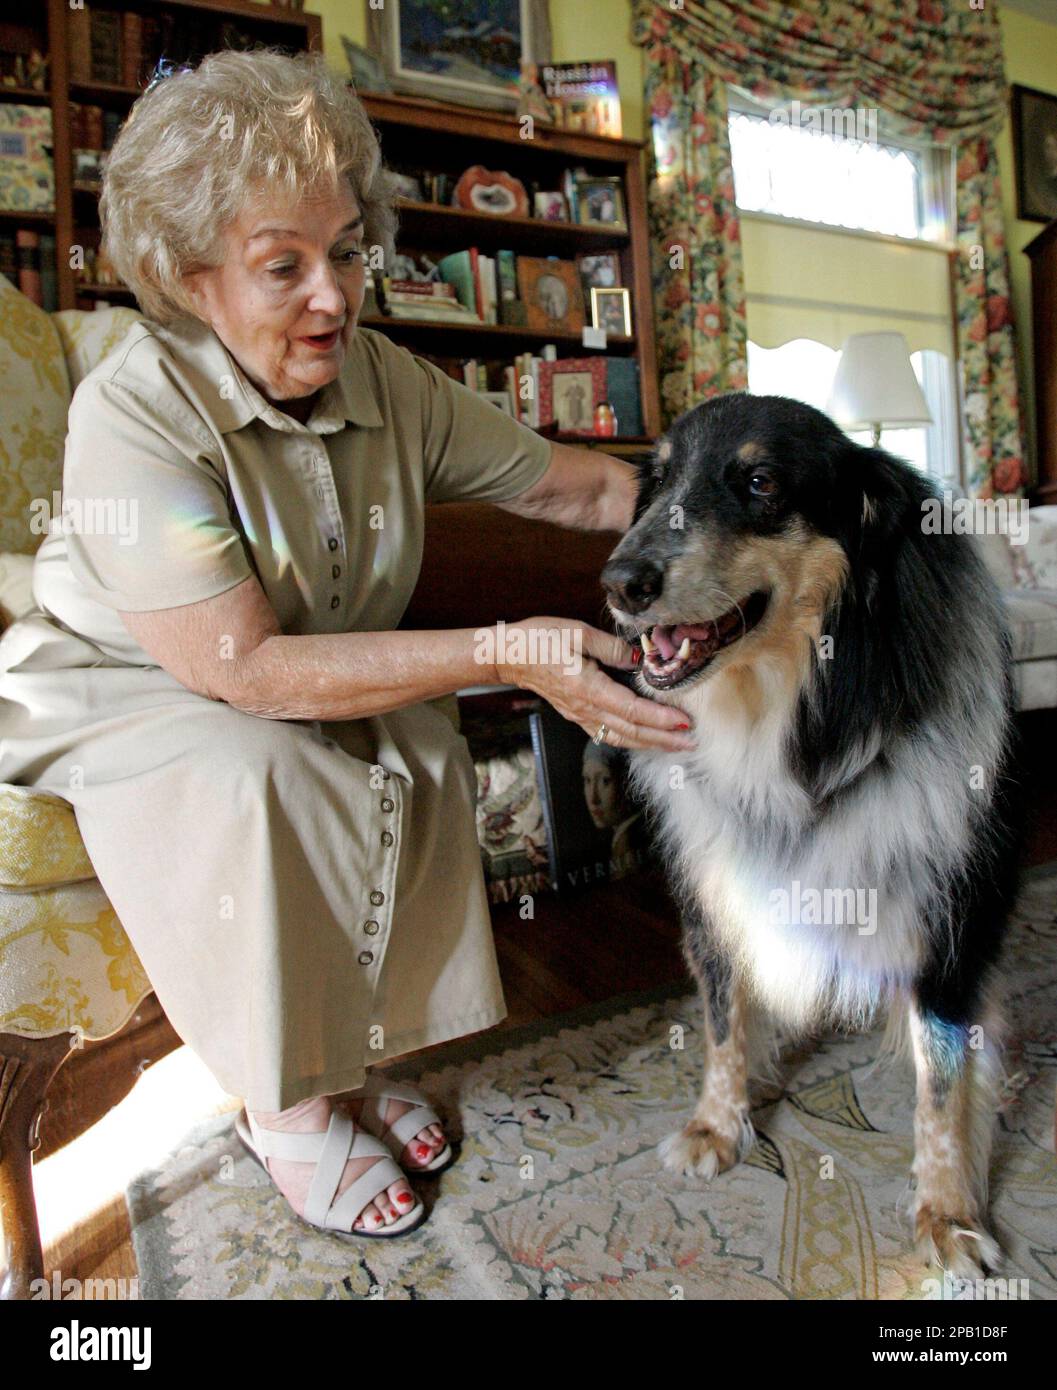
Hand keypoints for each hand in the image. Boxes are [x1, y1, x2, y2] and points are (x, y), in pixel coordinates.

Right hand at [495, 617, 696, 752]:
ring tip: (674, 746)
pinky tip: (643, 739)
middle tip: (690, 744)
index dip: (660, 720)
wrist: (509, 655)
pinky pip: (607, 733)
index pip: (632, 710)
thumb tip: (638, 659)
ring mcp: (579, 715)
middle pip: (631, 731)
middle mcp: (585, 708)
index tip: (683, 722)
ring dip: (649, 744)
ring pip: (620, 737)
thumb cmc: (539, 639)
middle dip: (663, 740)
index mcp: (588, 689)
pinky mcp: (576, 714)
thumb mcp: (578, 632)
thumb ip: (611, 647)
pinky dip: (629, 739)